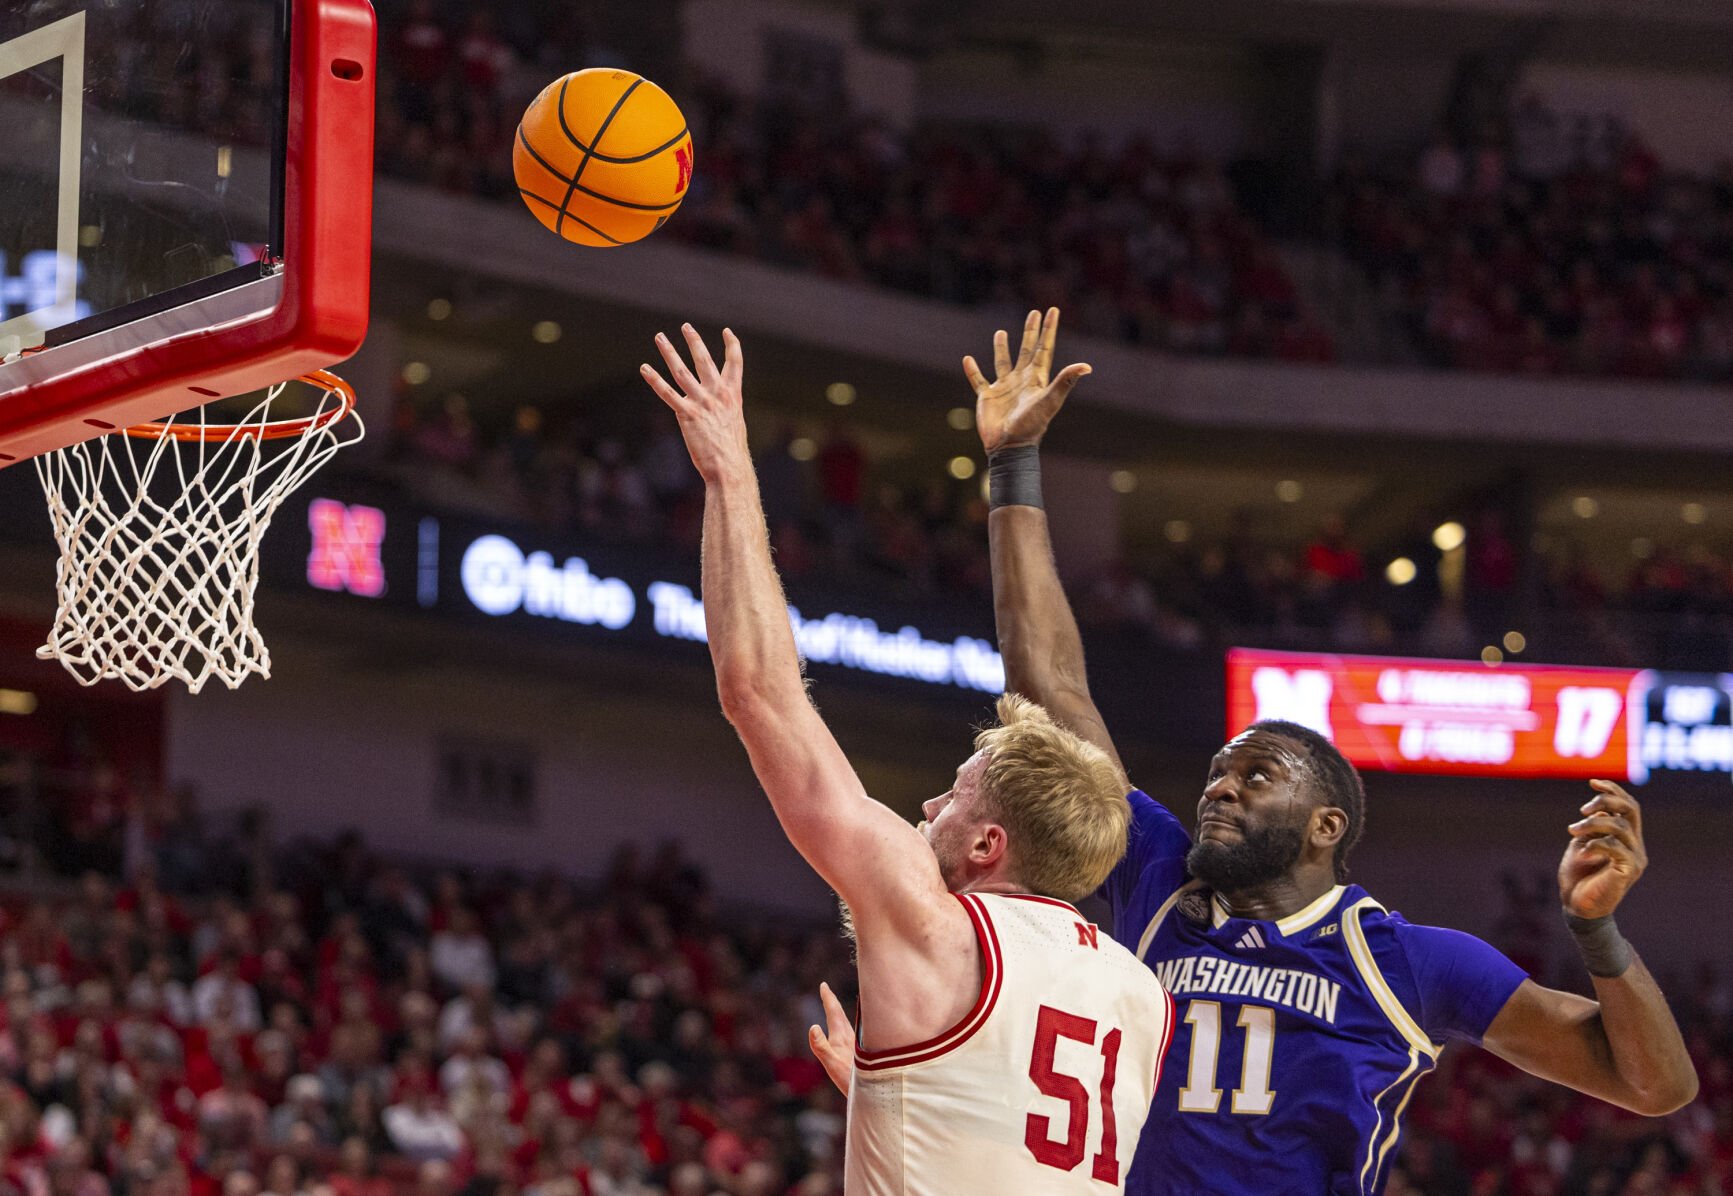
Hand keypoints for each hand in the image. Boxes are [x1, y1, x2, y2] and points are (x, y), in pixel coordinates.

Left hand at [640, 324, 749, 483]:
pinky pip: (667, 393)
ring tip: (660, 337)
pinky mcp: (686, 414)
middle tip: (686, 326)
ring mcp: (701, 402)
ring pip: (682, 371)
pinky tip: (645, 368)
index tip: (727, 331)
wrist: (729, 466)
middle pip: (704, 360)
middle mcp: (717, 394)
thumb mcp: (734, 425)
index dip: (731, 345)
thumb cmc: (732, 452)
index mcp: (732, 396)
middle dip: (694, 341)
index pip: (734, 363)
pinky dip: (654, 380)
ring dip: (669, 352)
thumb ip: (725, 412)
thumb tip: (720, 411)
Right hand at [806, 981, 854, 1095]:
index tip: (823, 985)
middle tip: (825, 990)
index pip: (834, 1012)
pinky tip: (850, 1031)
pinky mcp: (861, 1052)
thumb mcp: (832, 1064)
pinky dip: (846, 1025)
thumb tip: (813, 1027)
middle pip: (840, 1014)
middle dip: (832, 1002)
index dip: (828, 998)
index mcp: (842, 1037)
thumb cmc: (851, 1080)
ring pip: (847, 1022)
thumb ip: (821, 1047)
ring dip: (839, 1013)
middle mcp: (851, 1037)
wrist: (875, 1092)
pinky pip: (852, 1031)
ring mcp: (856, 1044)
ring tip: (835, 1007)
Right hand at [963, 307, 1091, 453]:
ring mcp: (1004, 388)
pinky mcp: (987, 398)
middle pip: (1026, 350)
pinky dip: (973, 371)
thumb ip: (1065, 382)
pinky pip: (978, 380)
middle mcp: (1021, 380)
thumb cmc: (1031, 425)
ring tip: (1001, 333)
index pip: (1044, 349)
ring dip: (1002, 347)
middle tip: (1033, 313)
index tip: (1052, 311)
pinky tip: (968, 360)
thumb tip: (1087, 366)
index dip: (1048, 330)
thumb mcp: (1049, 401)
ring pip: (1003, 362)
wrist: (1009, 446)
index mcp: (1036, 379)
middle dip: (1030, 332)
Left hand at [1559, 780, 1647, 919]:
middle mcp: (1634, 846)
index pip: (1629, 806)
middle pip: (1631, 810)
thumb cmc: (1578, 876)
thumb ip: (1593, 826)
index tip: (1593, 782)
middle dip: (1606, 802)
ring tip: (1572, 830)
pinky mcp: (1629, 871)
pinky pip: (1616, 847)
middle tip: (1582, 810)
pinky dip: (1596, 844)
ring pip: (1620, 826)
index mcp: (1625, 838)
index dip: (1613, 791)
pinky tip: (1582, 852)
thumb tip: (1599, 809)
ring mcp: (1634, 858)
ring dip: (1592, 824)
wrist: (1577, 906)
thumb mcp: (1582, 843)